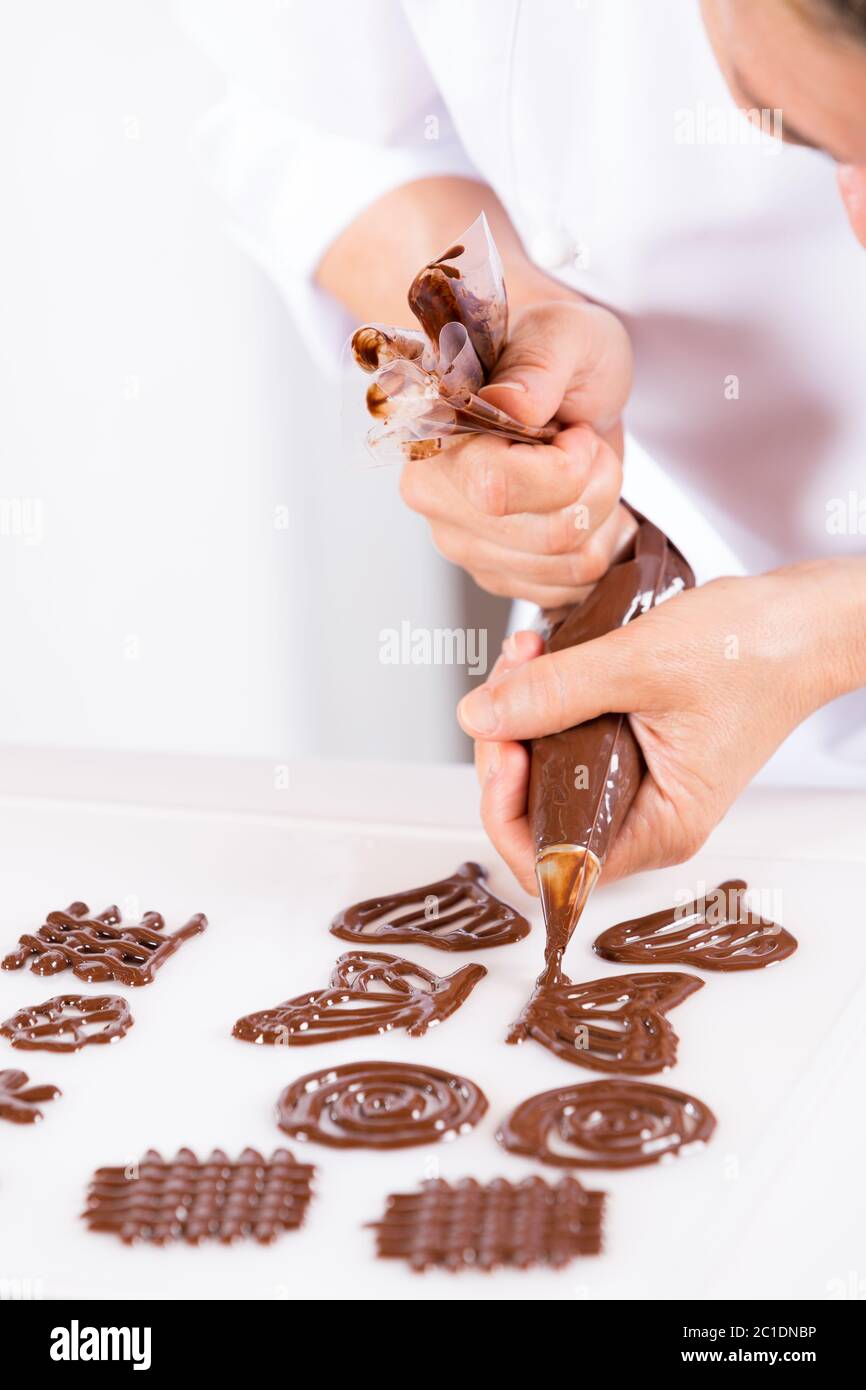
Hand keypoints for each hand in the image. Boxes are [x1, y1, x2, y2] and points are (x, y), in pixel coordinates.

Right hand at [399, 298, 634, 606]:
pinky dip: (598, 546)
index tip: (575, 432)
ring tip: (586, 471)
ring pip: (570, 565)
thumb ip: (539, 363)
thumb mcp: (565, 334)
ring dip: (603, 514)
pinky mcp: (499, 575)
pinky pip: (573, 588)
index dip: (565, 469)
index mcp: (436, 440)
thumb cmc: (556, 353)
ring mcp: (467, 546)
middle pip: (547, 537)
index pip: (499, 491)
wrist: (561, 383)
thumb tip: (510, 404)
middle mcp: (438, 501)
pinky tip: (584, 506)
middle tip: (586, 445)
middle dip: (596, 487)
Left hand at [457, 563, 865, 894]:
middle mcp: (644, 815)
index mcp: (660, 826)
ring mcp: (635, 780)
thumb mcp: (644, 665)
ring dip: (521, 712)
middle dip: (507, 743)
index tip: (502, 746)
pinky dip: (545, 698)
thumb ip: (557, 693)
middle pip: (537, 811)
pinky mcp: (629, 745)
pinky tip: (543, 656)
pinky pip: (565, 737)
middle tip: (507, 682)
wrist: (801, 620)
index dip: (507, 811)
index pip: (552, 864)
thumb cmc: (756, 651)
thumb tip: (480, 717)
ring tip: (526, 655)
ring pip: (545, 768)